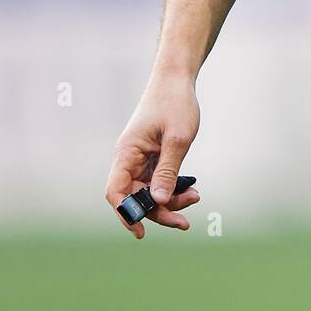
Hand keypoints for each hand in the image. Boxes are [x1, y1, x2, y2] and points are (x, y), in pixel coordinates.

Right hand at [105, 72, 201, 238]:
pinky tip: (190, 189)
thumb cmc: (175, 103)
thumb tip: (159, 202)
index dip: (125, 214)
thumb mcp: (177, 138)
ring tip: (194, 197)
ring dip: (169, 200)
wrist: (177, 79)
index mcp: (127, 153)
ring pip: (149, 191)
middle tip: (184, 222)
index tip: (141, 231)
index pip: (116, 191)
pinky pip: (158, 181)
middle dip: (158, 211)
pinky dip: (172, 187)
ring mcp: (141, 158)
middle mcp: (129, 158)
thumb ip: (168, 170)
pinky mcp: (153, 157)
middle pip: (135, 196)